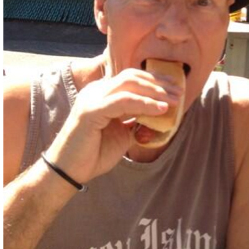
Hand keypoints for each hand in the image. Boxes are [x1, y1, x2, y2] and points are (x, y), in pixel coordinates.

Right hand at [46, 68, 182, 184]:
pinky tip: (160, 109)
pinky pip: (123, 101)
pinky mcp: (90, 111)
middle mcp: (96, 91)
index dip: (156, 80)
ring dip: (155, 91)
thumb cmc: (94, 154)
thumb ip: (137, 119)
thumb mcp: (123, 133)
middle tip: (180, 92)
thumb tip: (161, 113)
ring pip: (129, 84)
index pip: (132, 77)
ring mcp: (92, 99)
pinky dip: (144, 104)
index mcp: (102, 93)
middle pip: (132, 76)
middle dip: (159, 82)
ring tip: (174, 100)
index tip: (176, 88)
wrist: (69, 172)